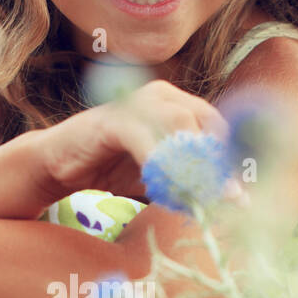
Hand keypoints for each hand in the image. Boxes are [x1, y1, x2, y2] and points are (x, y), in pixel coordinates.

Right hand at [37, 79, 230, 202]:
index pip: (216, 126)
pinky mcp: (114, 119)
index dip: (229, 161)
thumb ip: (192, 182)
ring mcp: (137, 102)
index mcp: (177, 103)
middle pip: (203, 123)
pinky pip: (146, 141)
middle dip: (217, 165)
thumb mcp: (161, 176)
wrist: (59, 163)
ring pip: (180, 128)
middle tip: (224, 201)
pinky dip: (159, 167)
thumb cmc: (113, 167)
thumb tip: (234, 202)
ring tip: (198, 199)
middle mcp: (162, 94)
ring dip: (194, 166)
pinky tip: (163, 191)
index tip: (237, 197)